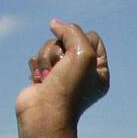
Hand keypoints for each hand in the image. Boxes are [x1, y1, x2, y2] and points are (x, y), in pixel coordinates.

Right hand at [16, 20, 108, 137]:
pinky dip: (37, 66)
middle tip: (60, 68)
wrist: (45, 114)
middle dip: (59, 50)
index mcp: (99, 71)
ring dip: (46, 58)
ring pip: (50, 46)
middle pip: (68, 39)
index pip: (92, 37)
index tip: (77, 55)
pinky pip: (37, 57)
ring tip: (48, 76)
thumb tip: (55, 24)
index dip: (80, 39)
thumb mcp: (82, 53)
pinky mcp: (44, 77)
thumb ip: (72, 31)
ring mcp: (62, 75)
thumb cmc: (68, 88)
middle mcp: (82, 73)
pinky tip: (40, 80)